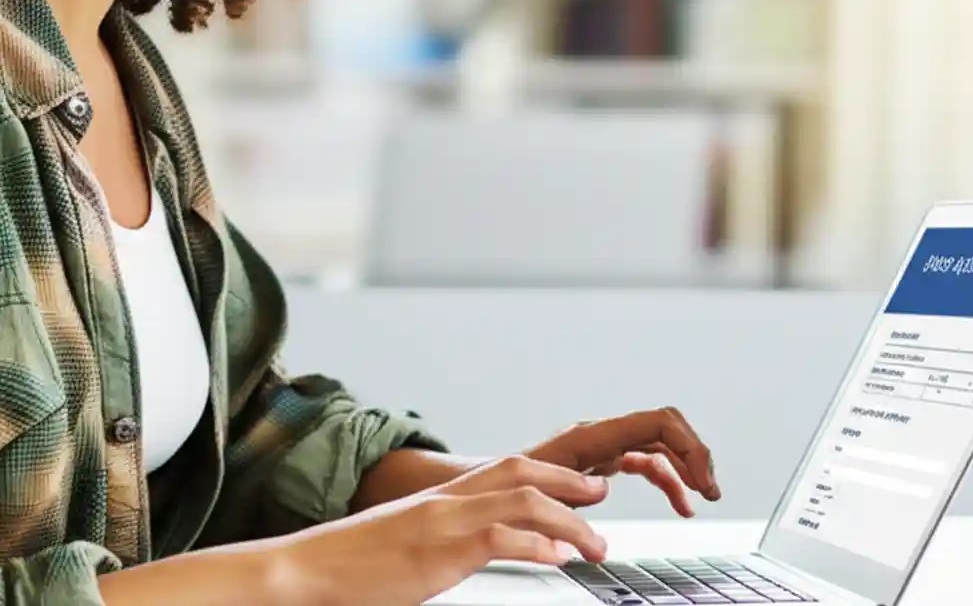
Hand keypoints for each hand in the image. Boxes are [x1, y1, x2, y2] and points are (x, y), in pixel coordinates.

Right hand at [275, 456, 609, 605]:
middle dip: (571, 482)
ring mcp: (444, 522)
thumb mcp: (410, 540)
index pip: (510, 467)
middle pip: (524, 471)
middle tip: (603, 495)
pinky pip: (499, 538)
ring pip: (524, 502)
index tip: (584, 485)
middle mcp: (448, 500)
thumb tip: (485, 546)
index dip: (554, 472)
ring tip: (594, 544)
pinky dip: (537, 545)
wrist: (305, 570)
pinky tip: (558, 558)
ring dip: (570, 522)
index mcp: (443, 497)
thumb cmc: (353, 564)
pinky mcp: (438, 552)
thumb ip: (448, 536)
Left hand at [524, 407, 720, 517]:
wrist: (491, 488)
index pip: (656, 422)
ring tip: (705, 496)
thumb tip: (602, 492)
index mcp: (593, 434)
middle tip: (710, 488)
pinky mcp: (605, 460)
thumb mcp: (539, 493)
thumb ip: (568, 489)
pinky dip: (670, 481)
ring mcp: (606, 444)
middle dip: (695, 454)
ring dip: (687, 468)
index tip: (702, 480)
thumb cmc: (509, 489)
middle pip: (666, 428)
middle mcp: (604, 433)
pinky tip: (681, 503)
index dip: (687, 445)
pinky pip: (649, 462)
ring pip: (662, 446)